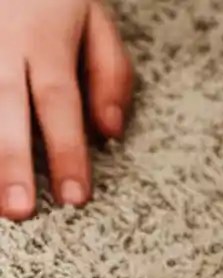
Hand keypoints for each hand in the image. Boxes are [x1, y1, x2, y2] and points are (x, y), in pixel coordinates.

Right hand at [0, 0, 132, 220]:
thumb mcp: (96, 20)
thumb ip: (109, 75)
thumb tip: (110, 132)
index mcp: (45, 39)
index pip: (60, 103)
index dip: (66, 152)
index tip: (75, 198)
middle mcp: (0, 45)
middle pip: (6, 108)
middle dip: (12, 163)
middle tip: (20, 212)